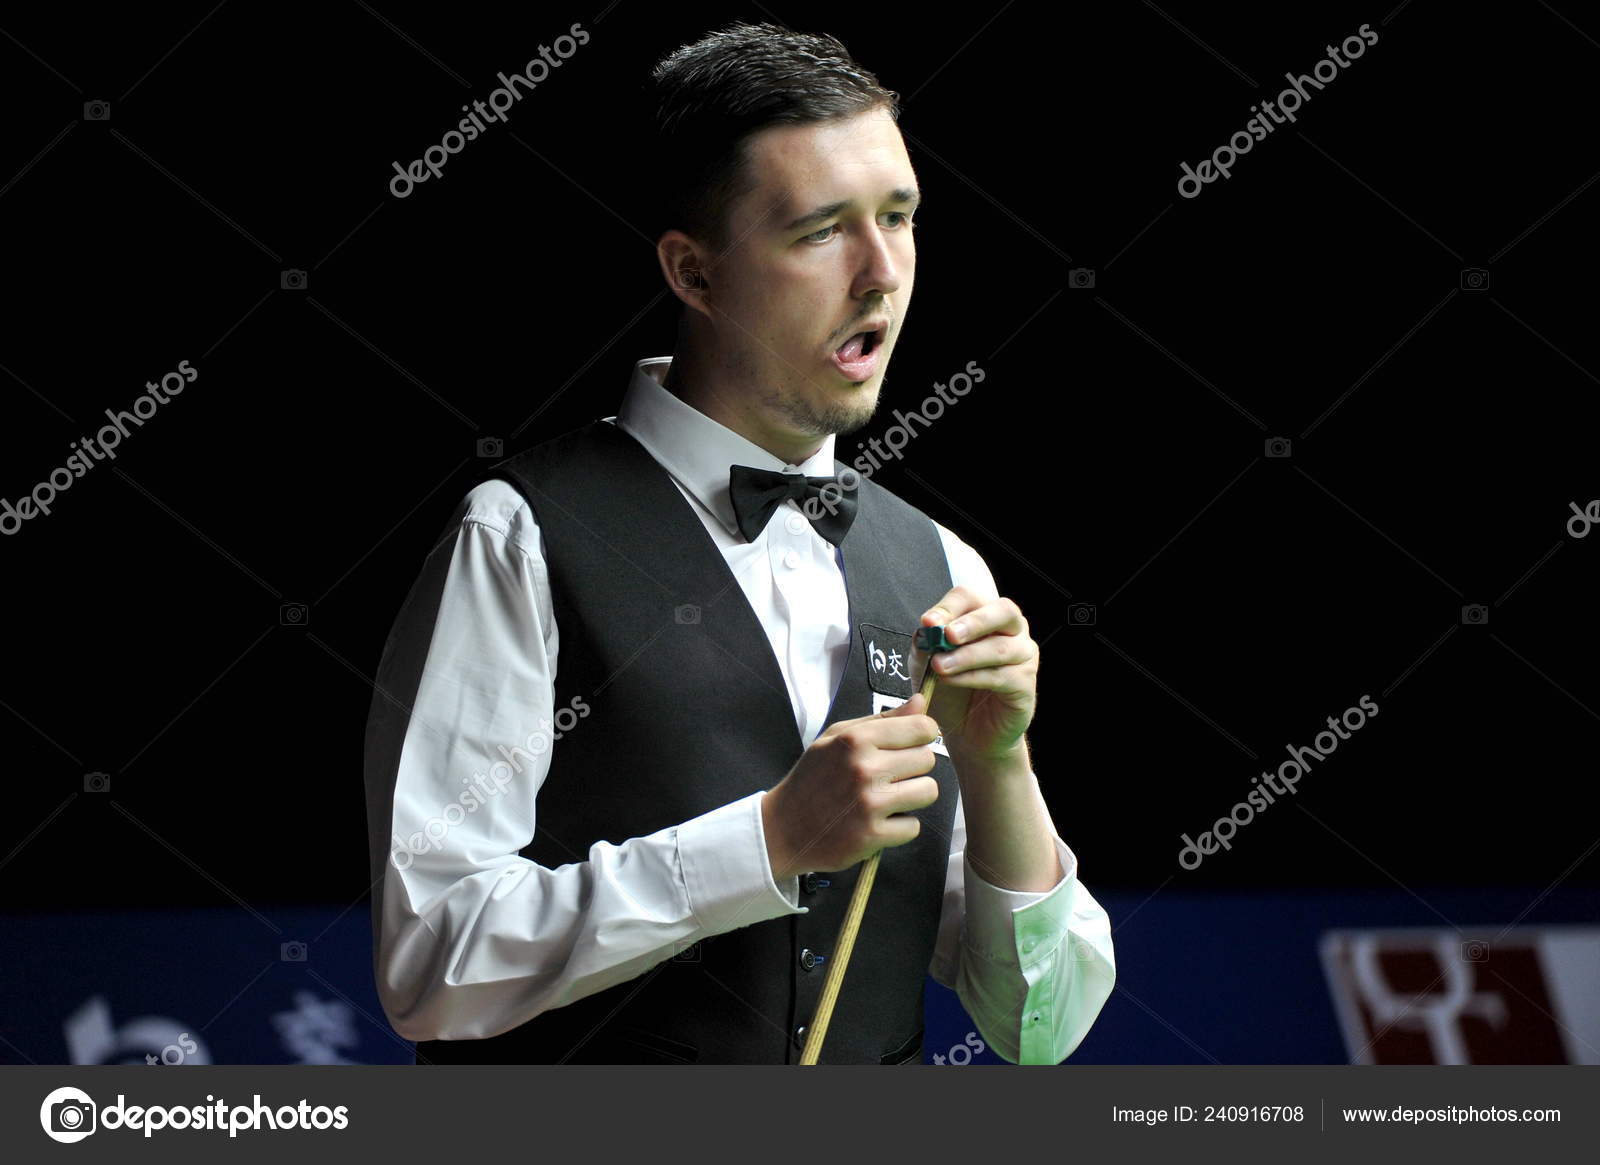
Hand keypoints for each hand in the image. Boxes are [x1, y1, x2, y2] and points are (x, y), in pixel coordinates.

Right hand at [761, 692, 940, 880]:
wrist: (782, 828)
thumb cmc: (812, 779)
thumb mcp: (836, 738)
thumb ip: (882, 719)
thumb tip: (920, 701)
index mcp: (856, 739)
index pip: (922, 727)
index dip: (922, 735)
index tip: (912, 744)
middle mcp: (864, 768)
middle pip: (928, 759)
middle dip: (913, 768)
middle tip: (889, 776)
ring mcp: (869, 803)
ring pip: (928, 791)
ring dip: (912, 796)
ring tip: (887, 798)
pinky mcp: (872, 835)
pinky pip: (913, 826)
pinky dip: (899, 827)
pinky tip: (877, 822)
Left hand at [914, 586, 1038, 766]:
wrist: (967, 734)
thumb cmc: (951, 692)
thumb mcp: (927, 664)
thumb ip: (925, 644)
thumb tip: (927, 628)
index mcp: (986, 617)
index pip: (971, 598)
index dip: (950, 607)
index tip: (928, 622)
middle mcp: (1012, 631)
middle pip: (1003, 611)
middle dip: (973, 622)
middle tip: (948, 635)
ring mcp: (1023, 657)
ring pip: (1002, 647)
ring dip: (967, 655)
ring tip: (940, 666)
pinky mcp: (1026, 685)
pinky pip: (1003, 676)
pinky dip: (974, 677)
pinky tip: (953, 681)